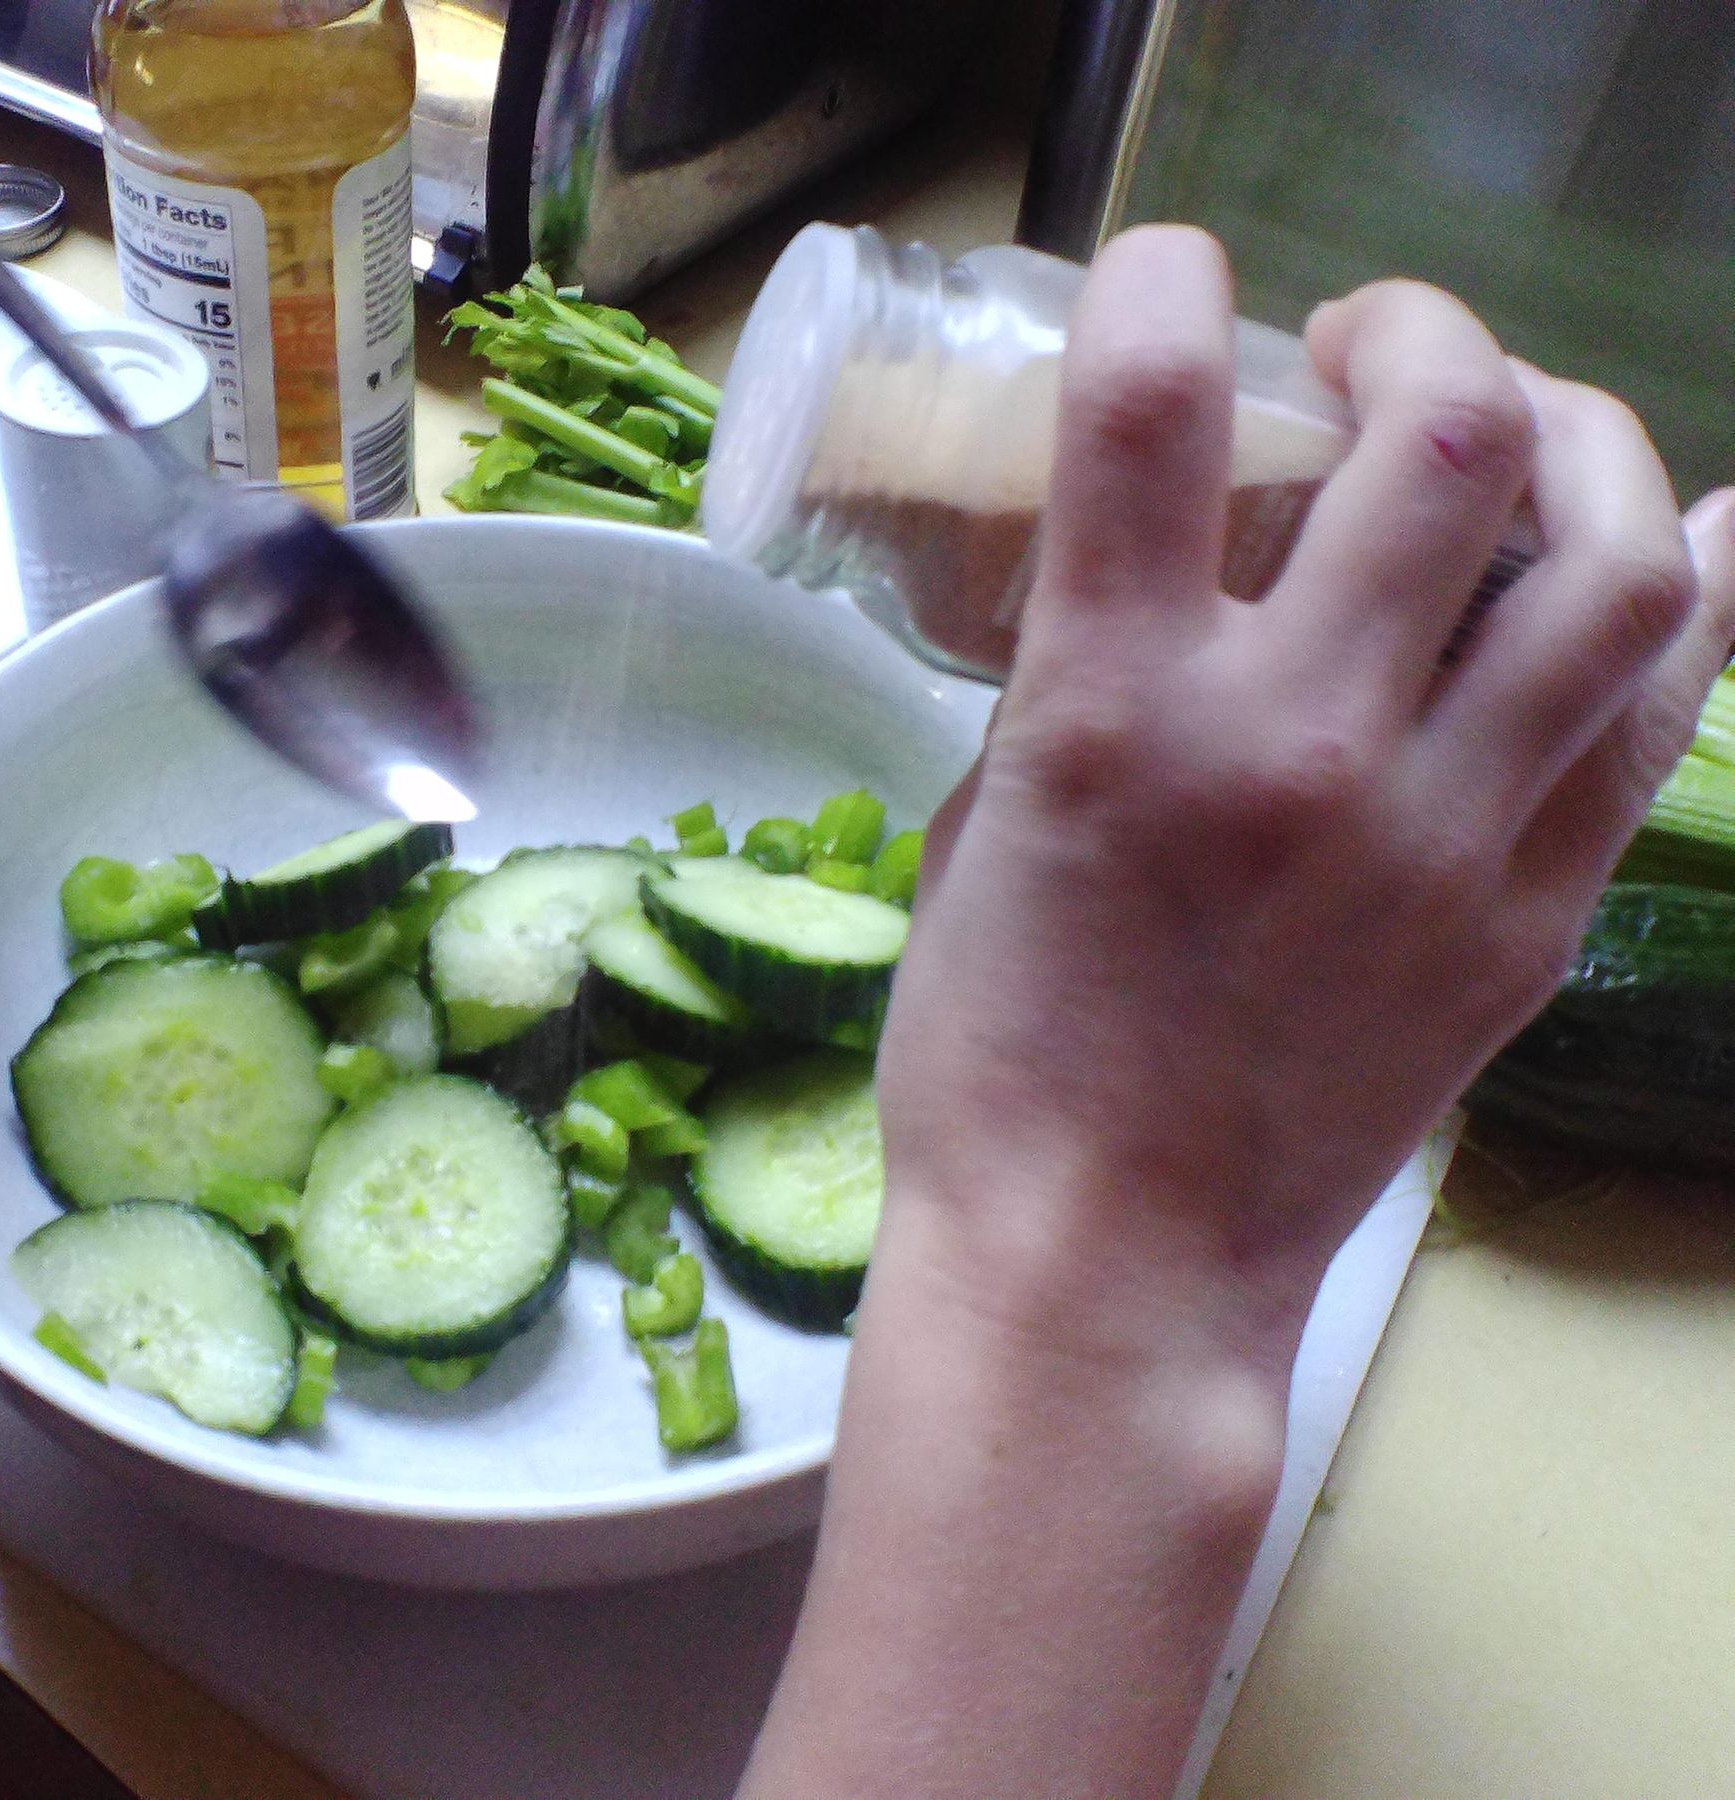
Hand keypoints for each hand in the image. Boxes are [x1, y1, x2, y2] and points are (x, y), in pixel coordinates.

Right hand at [880, 225, 1734, 1348]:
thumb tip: (1157, 577)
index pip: (1157, 405)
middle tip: (1370, 352)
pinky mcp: (1533, 913)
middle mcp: (1293, 747)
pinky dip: (1690, 582)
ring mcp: (1440, 833)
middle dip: (1419, 330)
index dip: (1167, 277)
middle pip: (1444, 433)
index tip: (1173, 274)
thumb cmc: (998, 1048)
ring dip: (1578, 438)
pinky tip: (1668, 532)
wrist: (1112, 1260)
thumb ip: (1079, 673)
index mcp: (1110, 713)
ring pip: (1611, 555)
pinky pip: (1665, 708)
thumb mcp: (987, 821)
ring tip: (1520, 438)